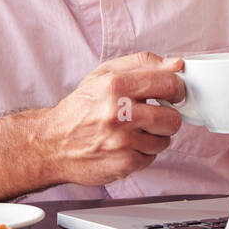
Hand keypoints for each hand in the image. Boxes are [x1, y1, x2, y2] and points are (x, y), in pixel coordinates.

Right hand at [41, 51, 185, 185]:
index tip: (172, 93)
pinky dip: (142, 153)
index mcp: (116, 86)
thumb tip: (176, 64)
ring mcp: (122, 141)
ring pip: (164, 140)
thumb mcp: (104, 74)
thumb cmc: (80, 108)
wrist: (52, 143)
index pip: (169, 83)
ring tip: (135, 131)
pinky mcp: (123, 164)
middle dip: (167, 116)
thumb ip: (142, 64)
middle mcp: (119, 113)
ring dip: (154, 136)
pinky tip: (126, 146)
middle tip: (154, 115)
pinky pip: (151, 158)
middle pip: (172, 118)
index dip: (176, 89)